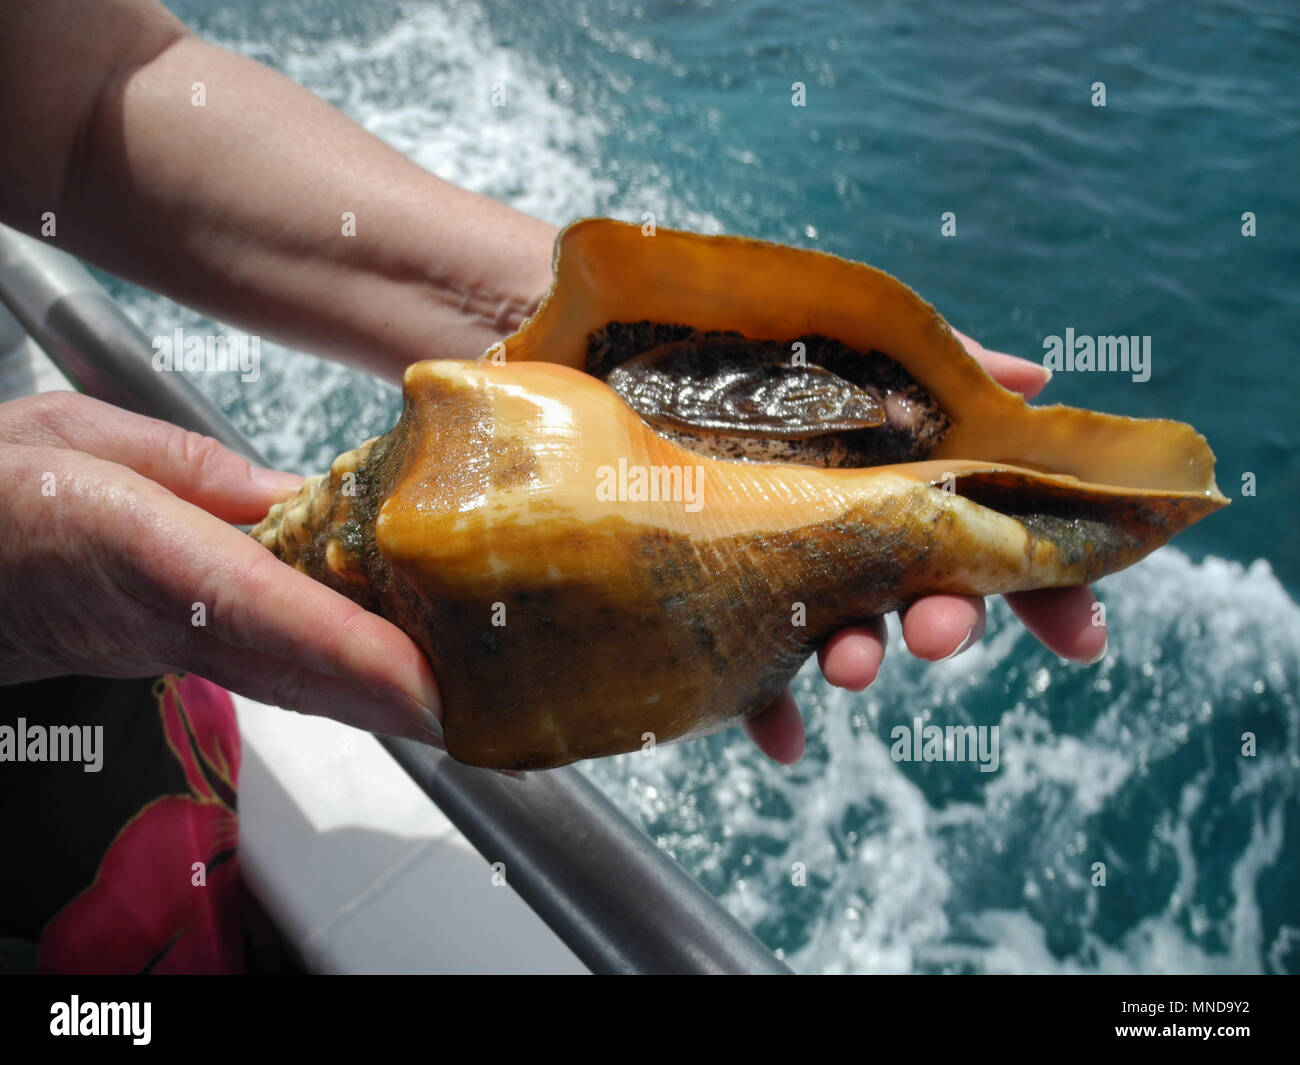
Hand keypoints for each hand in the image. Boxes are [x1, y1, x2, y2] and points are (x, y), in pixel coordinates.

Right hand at [0, 391, 441, 744]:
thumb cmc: (0, 491)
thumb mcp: (81, 436)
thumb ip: (188, 470)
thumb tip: (287, 498)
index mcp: (134, 548)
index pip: (259, 607)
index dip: (346, 648)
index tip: (421, 682)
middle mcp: (165, 616)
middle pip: (298, 667)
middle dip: (393, 698)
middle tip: (484, 711)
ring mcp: (174, 647)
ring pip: (294, 681)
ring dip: (381, 701)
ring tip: (467, 700)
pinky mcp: (179, 654)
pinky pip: (274, 670)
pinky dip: (342, 681)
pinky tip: (398, 678)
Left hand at [743, 329, 1107, 764]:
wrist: (640, 357)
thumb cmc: (758, 357)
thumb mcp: (853, 348)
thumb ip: (939, 366)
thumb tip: (1038, 377)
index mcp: (900, 478)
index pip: (990, 538)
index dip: (1044, 590)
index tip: (1081, 641)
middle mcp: (854, 529)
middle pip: (921, 591)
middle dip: (945, 620)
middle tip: (940, 632)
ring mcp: (789, 566)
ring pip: (842, 629)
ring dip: (859, 655)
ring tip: (851, 664)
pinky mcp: (716, 596)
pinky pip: (743, 668)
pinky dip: (767, 709)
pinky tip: (784, 740)